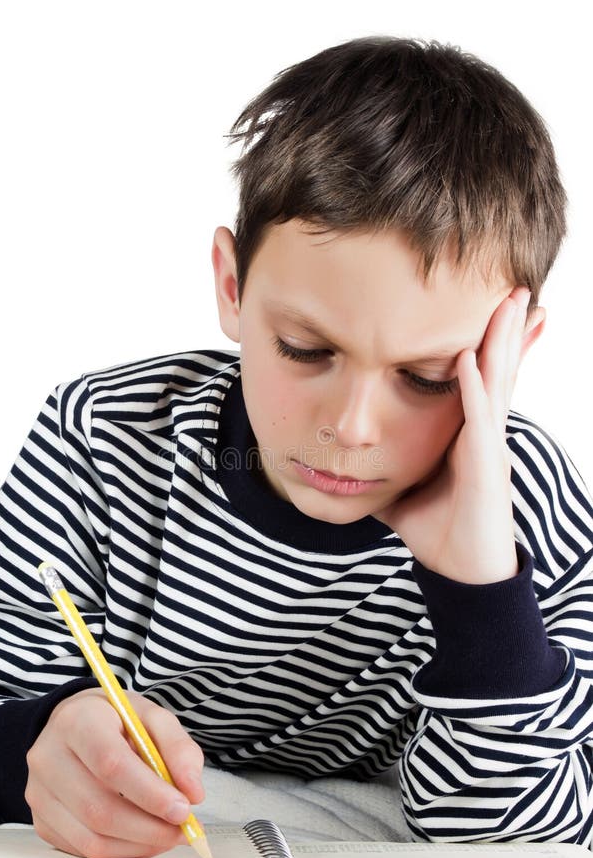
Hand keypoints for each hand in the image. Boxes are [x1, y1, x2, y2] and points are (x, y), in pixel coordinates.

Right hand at [25, 688, 203, 857]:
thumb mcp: (151, 717)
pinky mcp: (41, 820)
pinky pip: (83, 849)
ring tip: (169, 833)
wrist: (73, 722)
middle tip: (184, 829)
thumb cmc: (115, 720)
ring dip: (139, 844)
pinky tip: (143, 837)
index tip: (183, 808)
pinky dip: (121, 850)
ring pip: (91, 838)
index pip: (110, 763)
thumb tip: (193, 792)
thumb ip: (178, 748)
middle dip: (149, 827)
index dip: (149, 792)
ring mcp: (39, 793)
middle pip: (99, 808)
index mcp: (77, 721)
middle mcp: (49, 758)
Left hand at [373, 287, 531, 583]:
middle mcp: (483, 432)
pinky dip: (474, 390)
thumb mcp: (401, 485)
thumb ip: (381, 462)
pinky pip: (479, 422)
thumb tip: (344, 454)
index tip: (486, 304)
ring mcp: (488, 448)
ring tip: (507, 300)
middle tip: (513, 285)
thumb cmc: (436, 529)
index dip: (483, 341)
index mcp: (465, 432)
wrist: (459, 572)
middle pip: (496, 368)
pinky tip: (469, 361)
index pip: (476, 376)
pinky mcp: (486, 469)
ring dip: (500, 342)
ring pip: (497, 384)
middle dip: (503, 327)